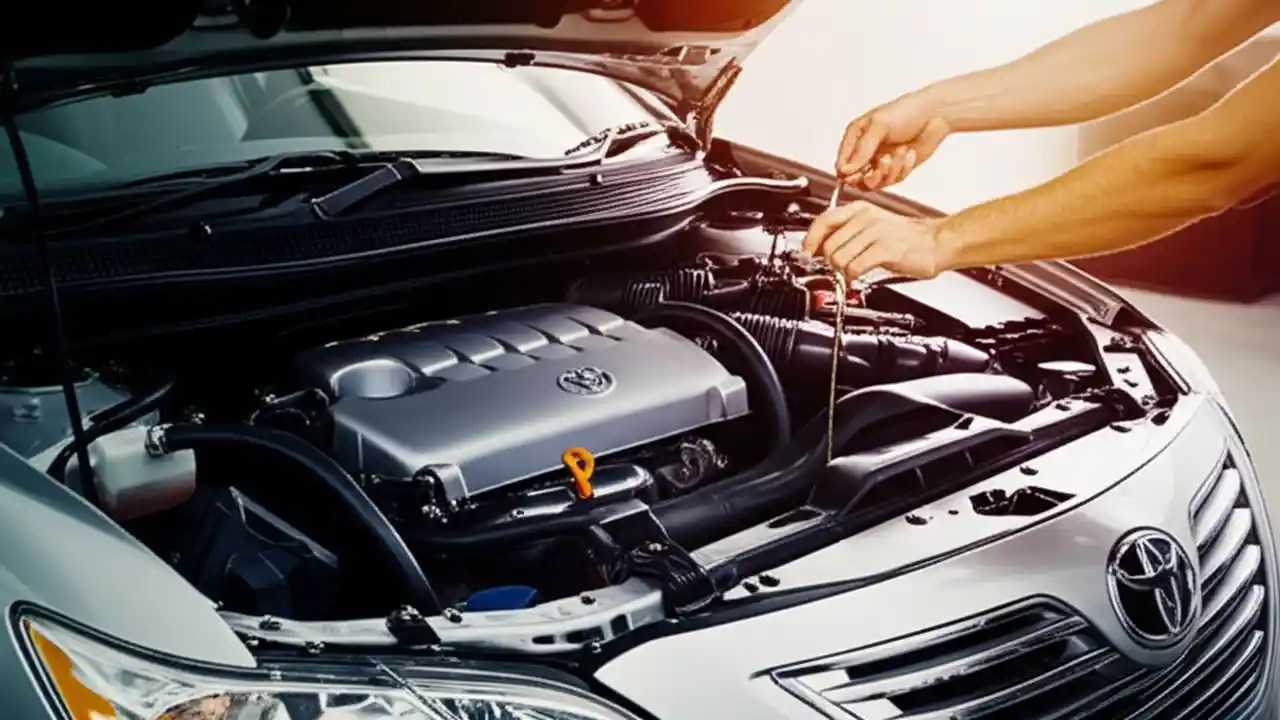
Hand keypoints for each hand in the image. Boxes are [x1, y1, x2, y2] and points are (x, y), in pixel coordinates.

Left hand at [802, 201, 949, 280]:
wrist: (936, 242)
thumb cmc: (905, 238)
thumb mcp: (872, 226)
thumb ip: (847, 232)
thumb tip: (820, 247)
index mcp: (860, 209)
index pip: (824, 220)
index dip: (811, 239)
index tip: (807, 252)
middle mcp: (865, 218)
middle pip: (828, 244)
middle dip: (830, 261)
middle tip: (839, 267)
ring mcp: (875, 232)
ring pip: (838, 257)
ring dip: (841, 271)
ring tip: (852, 271)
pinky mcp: (884, 249)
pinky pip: (854, 267)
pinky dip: (851, 277)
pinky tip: (858, 276)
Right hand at [837, 93, 949, 189]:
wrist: (936, 114)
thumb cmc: (906, 112)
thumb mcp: (879, 126)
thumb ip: (862, 150)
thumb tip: (844, 171)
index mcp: (856, 137)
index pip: (842, 162)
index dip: (846, 172)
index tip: (855, 175)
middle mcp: (865, 152)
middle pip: (856, 178)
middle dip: (869, 174)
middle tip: (882, 162)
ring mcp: (880, 162)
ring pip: (874, 183)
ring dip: (888, 171)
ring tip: (898, 153)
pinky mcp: (896, 169)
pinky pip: (892, 180)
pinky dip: (902, 168)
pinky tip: (910, 153)